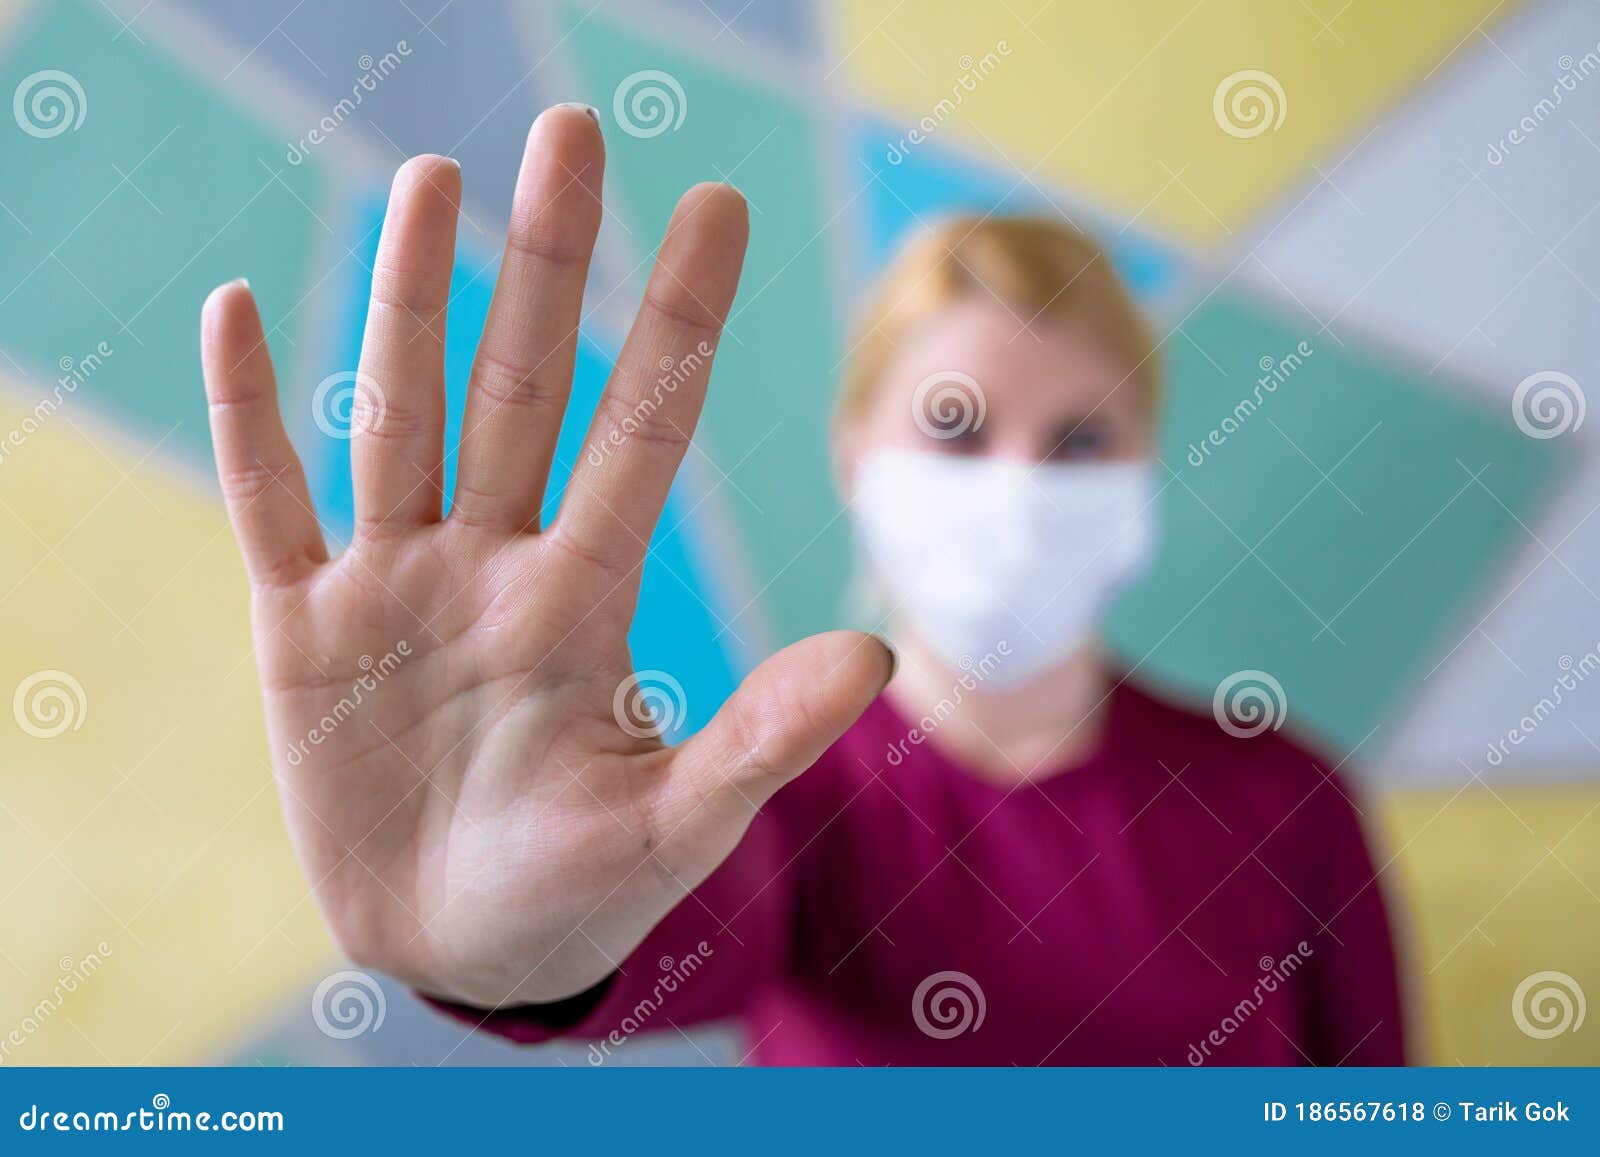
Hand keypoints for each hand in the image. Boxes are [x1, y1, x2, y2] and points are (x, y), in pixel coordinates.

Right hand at [200, 106, 891, 1007]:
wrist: (460, 948)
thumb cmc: (580, 893)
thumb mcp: (676, 826)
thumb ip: (764, 738)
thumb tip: (881, 660)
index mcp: (585, 601)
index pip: (644, 430)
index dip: (680, 320)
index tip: (721, 206)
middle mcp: (494, 565)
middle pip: (523, 386)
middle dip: (547, 261)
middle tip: (571, 131)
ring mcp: (396, 586)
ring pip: (400, 412)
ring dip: (405, 297)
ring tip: (428, 175)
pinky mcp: (303, 627)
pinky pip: (268, 499)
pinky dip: (249, 413)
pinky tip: (241, 309)